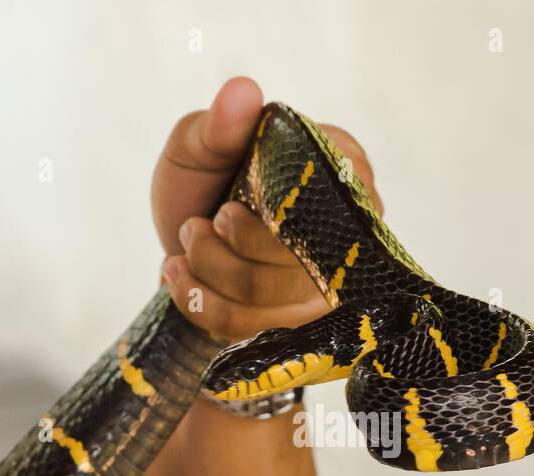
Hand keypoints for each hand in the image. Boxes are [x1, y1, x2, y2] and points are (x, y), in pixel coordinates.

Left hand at [151, 76, 382, 341]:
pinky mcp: (304, 325)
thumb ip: (218, 124)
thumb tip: (244, 91)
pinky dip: (202, 304)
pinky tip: (182, 278)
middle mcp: (352, 227)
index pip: (322, 204)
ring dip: (208, 273)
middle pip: (294, 259)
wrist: (183, 245)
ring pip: (268, 299)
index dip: (262, 217)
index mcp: (343, 167)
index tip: (224, 207)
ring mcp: (332, 283)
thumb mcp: (197, 146)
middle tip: (195, 227)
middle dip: (221, 249)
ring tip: (188, 248)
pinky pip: (253, 327)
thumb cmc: (202, 184)